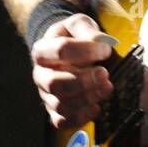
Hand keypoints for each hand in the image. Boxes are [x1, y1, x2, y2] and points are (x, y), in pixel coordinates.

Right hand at [31, 14, 114, 129]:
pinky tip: (97, 107)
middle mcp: (40, 75)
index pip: (60, 50)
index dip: (86, 50)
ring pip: (60, 105)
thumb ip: (87, 29)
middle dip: (84, 81)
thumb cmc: (74, 38)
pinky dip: (81, 118)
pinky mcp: (55, 112)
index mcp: (42, 50)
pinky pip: (63, 122)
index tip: (106, 49)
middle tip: (105, 74)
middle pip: (55, 83)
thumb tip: (99, 42)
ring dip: (87, 99)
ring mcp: (46, 95)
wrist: (68, 54)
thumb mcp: (79, 24)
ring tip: (107, 88)